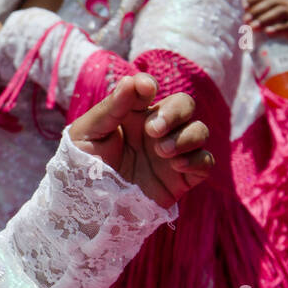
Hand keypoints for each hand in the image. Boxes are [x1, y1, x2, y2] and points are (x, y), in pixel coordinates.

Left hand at [68, 73, 212, 208]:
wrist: (88, 206)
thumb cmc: (82, 165)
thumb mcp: (88, 133)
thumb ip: (111, 107)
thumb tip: (133, 80)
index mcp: (130, 114)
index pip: (148, 90)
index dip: (148, 86)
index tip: (145, 89)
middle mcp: (154, 129)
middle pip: (184, 104)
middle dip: (174, 112)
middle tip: (154, 130)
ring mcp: (171, 152)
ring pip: (199, 130)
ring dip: (186, 136)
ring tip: (162, 151)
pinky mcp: (182, 176)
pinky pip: (205, 161)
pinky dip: (196, 159)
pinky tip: (176, 165)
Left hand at [244, 0, 287, 36]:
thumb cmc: (276, 23)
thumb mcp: (265, 16)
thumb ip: (255, 14)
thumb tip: (243, 17)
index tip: (244, 7)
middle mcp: (286, 3)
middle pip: (272, 2)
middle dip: (257, 10)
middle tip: (246, 20)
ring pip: (281, 12)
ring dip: (265, 19)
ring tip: (253, 27)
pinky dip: (278, 28)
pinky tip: (268, 32)